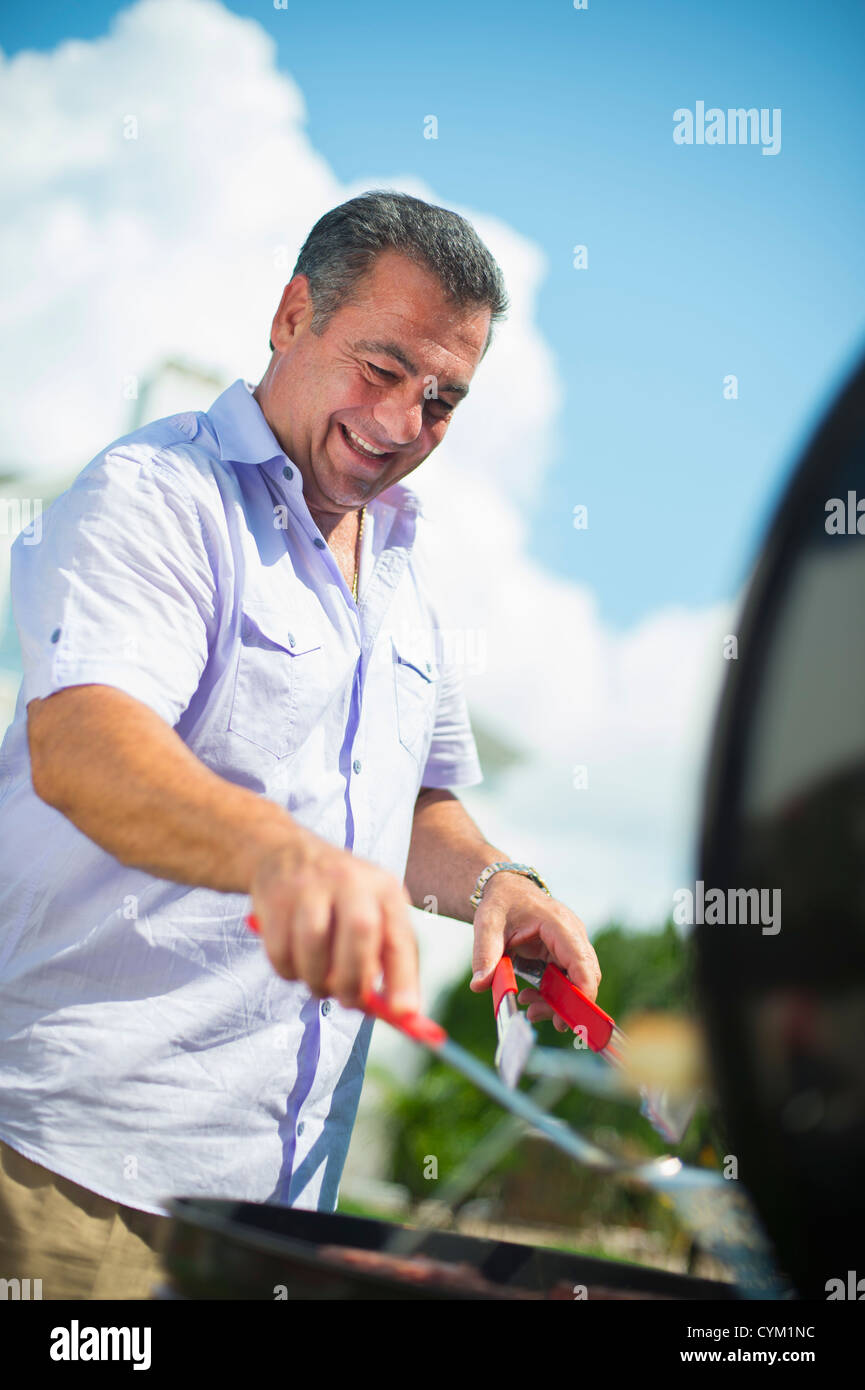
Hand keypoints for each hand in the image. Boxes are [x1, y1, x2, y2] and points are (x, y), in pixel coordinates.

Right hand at [249, 835, 419, 1013]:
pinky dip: (288, 970)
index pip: (400, 936)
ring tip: (318, 980)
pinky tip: (294, 961)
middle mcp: (351, 880)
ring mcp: (310, 885)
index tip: (403, 1013)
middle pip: (360, 932)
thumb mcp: (371, 914)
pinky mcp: (275, 896)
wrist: (285, 854)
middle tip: (349, 1001)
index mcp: (383, 888)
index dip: (404, 977)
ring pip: (314, 946)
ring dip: (316, 979)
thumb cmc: (338, 900)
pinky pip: (280, 951)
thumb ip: (385, 962)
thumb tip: (398, 1014)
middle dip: (354, 979)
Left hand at [469, 872, 600, 1032]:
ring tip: (528, 1009)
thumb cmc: (500, 904)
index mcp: (559, 925)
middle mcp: (572, 935)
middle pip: (585, 977)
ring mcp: (571, 946)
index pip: (582, 962)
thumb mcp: (487, 926)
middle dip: (567, 1004)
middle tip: (538, 1016)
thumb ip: (485, 955)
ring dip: (556, 1002)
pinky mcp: (564, 955)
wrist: (506, 891)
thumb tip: (480, 985)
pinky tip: (529, 998)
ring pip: (577, 983)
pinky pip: (566, 981)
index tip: (570, 1017)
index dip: (582, 991)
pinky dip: (551, 995)